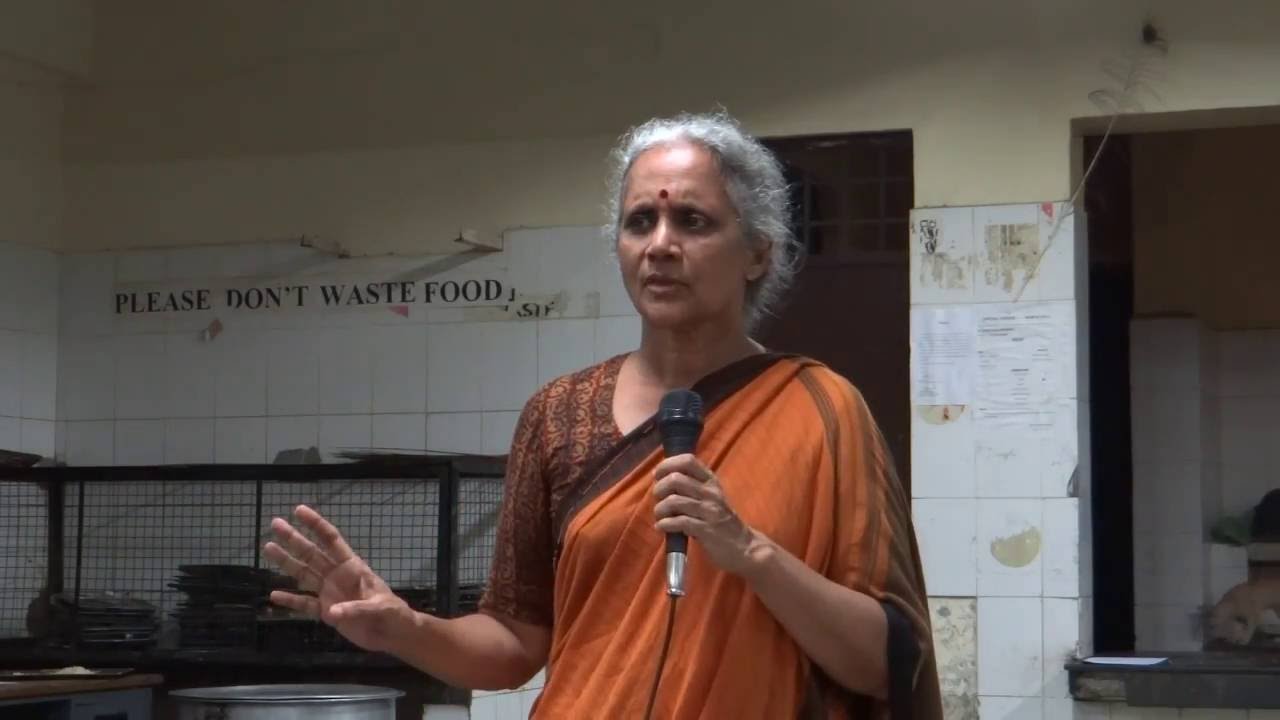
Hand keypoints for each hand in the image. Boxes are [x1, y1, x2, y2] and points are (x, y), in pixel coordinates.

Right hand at [263, 504, 412, 653]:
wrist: (392, 634)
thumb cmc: (391, 613)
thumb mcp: (379, 607)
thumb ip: (356, 609)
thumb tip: (332, 612)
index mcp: (352, 567)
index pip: (331, 540)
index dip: (316, 525)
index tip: (299, 511)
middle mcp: (336, 576)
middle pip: (311, 554)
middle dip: (294, 539)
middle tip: (275, 523)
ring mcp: (330, 593)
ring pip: (304, 574)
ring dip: (286, 562)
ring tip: (268, 548)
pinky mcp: (326, 613)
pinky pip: (305, 604)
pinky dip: (290, 601)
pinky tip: (274, 595)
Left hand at [653, 454, 756, 576]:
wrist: (744, 547)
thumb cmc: (722, 521)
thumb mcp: (712, 498)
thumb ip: (693, 487)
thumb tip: (663, 480)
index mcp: (711, 481)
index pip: (688, 460)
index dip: (667, 465)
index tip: (657, 475)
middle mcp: (710, 493)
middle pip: (675, 479)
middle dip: (659, 489)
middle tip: (658, 499)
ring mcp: (710, 511)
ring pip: (674, 501)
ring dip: (660, 509)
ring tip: (660, 516)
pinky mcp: (707, 530)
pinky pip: (679, 522)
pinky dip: (664, 524)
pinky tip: (661, 527)